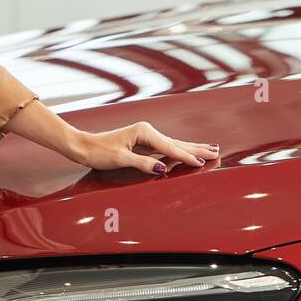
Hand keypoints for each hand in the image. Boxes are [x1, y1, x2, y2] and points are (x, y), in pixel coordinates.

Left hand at [71, 120, 218, 174]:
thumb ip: (143, 164)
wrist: (84, 146)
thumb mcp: (120, 159)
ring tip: (208, 149)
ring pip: (174, 144)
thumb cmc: (99, 152)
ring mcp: (146, 136)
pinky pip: (166, 147)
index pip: (170, 147)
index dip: (187, 157)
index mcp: (144, 132)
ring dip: (191, 148)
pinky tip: (186, 151)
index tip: (202, 162)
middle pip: (177, 142)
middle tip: (216, 151)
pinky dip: (179, 150)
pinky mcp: (143, 142)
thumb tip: (162, 169)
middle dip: (196, 148)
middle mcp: (147, 131)